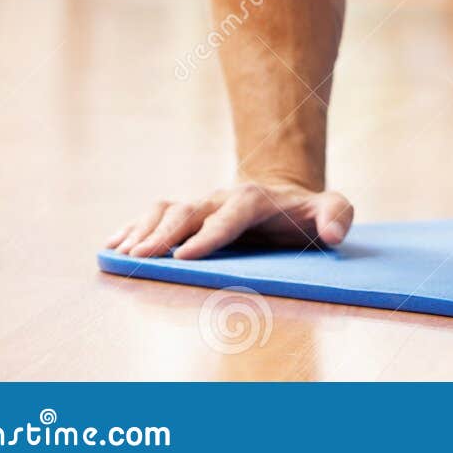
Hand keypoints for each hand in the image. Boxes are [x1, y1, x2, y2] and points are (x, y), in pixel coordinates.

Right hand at [103, 180, 353, 259]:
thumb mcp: (333, 208)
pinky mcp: (188, 213)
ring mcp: (203, 203)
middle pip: (190, 210)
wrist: (285, 194)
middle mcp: (223, 197)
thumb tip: (332, 235)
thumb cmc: (307, 211)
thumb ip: (338, 216)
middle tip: (142, 257)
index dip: (210, 234)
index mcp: (257, 198)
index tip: (186, 255)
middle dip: (165, 233)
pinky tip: (113, 246)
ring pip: (167, 208)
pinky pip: (156, 213)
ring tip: (122, 253)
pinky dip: (133, 227)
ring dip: (143, 229)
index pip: (232, 214)